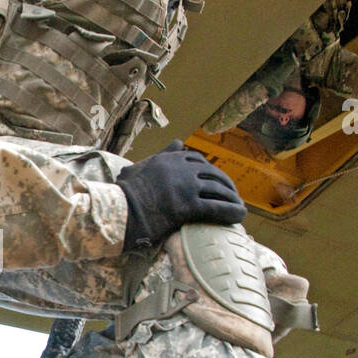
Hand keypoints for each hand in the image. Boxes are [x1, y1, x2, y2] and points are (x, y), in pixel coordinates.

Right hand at [116, 141, 246, 252]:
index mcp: (168, 158)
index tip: (214, 179)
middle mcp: (180, 168)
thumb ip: (161, 154)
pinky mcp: (188, 205)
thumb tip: (178, 141)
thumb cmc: (123, 193)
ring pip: (217, 190)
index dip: (209, 170)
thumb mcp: (139, 167)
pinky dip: (231, 211)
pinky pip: (216, 208)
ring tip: (239, 207)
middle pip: (212, 173)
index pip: (196, 159)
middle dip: (226, 184)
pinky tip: (239, 216)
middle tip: (232, 194)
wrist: (119, 211)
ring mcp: (185, 186)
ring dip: (232, 198)